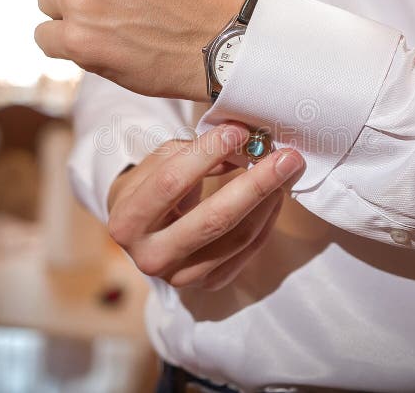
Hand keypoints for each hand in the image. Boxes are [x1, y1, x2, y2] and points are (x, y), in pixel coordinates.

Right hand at [106, 123, 303, 290]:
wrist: (140, 233)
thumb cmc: (150, 187)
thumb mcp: (159, 162)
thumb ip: (194, 153)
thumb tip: (241, 146)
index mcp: (128, 222)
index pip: (171, 183)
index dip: (207, 154)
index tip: (239, 131)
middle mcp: (151, 256)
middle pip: (213, 219)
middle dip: (255, 184)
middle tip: (285, 157)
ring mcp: (181, 276)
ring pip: (237, 238)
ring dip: (268, 200)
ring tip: (286, 171)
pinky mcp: (208, 283)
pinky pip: (247, 251)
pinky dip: (267, 220)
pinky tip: (277, 195)